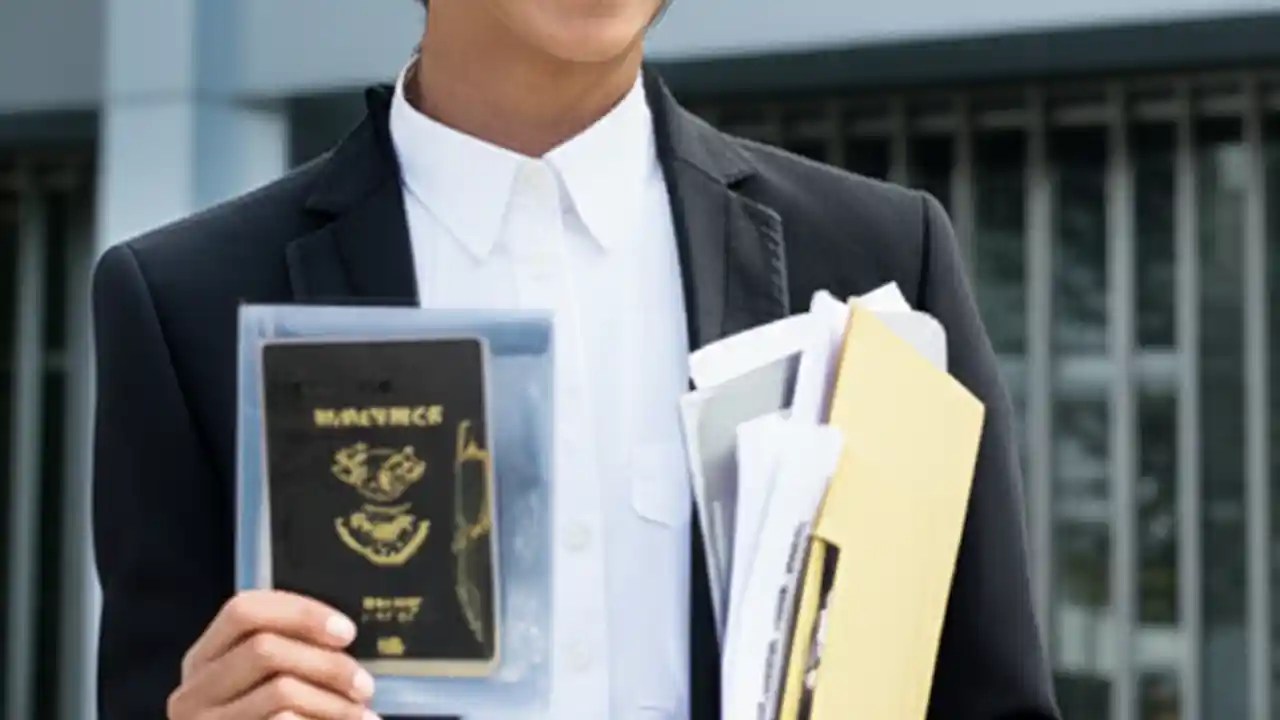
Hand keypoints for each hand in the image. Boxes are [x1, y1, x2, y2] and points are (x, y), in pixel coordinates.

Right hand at [167, 589, 377, 719]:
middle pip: (265, 650)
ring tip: (362, 716)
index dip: (300, 612)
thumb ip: (289, 656)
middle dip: (328, 665)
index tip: (347, 632)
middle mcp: (191, 693)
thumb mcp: (264, 687)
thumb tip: (340, 635)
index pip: (243, 611)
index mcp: (203, 661)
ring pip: (280, 692)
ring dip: (334, 704)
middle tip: (365, 685)